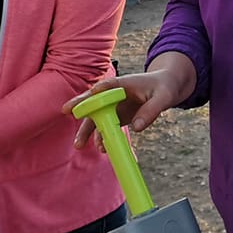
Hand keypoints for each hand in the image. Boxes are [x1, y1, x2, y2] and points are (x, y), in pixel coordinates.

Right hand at [66, 60, 193, 146]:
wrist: (165, 88)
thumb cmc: (164, 88)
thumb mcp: (163, 97)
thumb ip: (151, 111)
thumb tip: (136, 128)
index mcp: (124, 84)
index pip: (107, 86)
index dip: (96, 91)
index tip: (87, 96)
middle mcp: (114, 95)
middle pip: (94, 103)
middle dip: (81, 111)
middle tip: (67, 114)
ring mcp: (114, 106)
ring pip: (96, 118)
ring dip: (88, 131)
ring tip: (80, 145)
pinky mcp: (117, 117)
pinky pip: (106, 128)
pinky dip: (103, 138)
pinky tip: (103, 148)